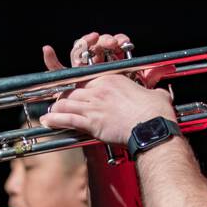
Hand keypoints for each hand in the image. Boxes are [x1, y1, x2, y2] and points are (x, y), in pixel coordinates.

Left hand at [39, 31, 177, 146]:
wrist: (153, 128)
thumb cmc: (155, 114)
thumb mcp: (154, 95)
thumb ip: (152, 91)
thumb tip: (159, 94)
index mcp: (112, 80)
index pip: (86, 78)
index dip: (77, 83)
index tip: (72, 86)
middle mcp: (100, 90)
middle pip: (73, 91)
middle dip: (64, 98)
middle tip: (58, 102)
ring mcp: (94, 106)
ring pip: (67, 103)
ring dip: (56, 108)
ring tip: (49, 113)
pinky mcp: (93, 123)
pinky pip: (68, 119)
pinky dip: (55, 120)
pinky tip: (47, 121)